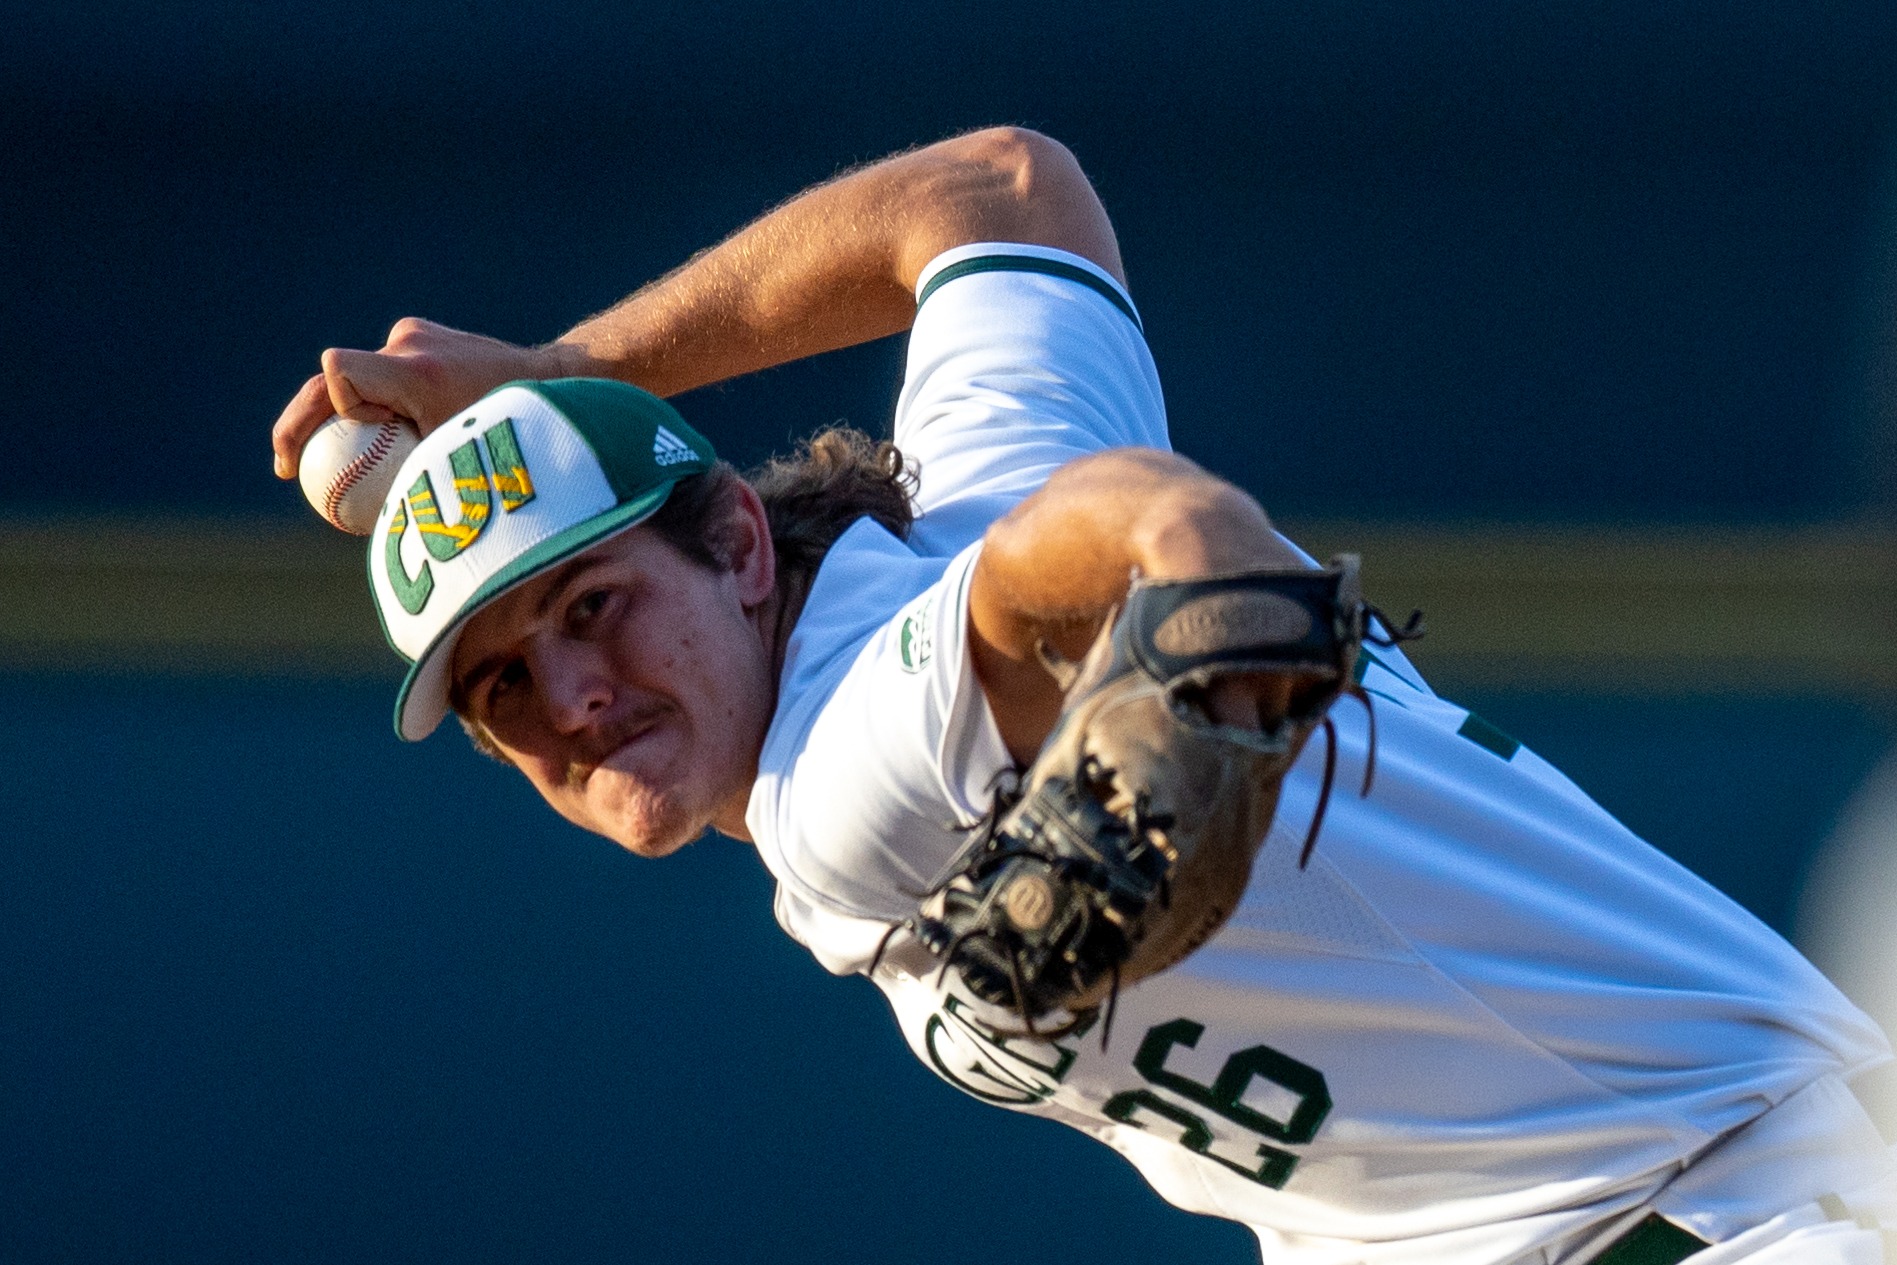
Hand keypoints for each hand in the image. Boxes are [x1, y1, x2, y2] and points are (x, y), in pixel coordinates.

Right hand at [271, 318, 568, 479]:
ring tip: (325, 463)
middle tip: (285, 468)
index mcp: (419, 371)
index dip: (337, 407)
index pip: (340, 375)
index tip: (361, 438)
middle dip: (300, 422)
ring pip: (357, 378)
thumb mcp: (465, 473)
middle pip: (332, 378)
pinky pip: (382, 374)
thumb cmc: (519, 438)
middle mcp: (411, 342)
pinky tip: (382, 442)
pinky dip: (376, 406)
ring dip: (345, 416)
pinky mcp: (424, 335)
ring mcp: (416, 334)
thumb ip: (416, 491)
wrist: (560, 380)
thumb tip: (369, 532)